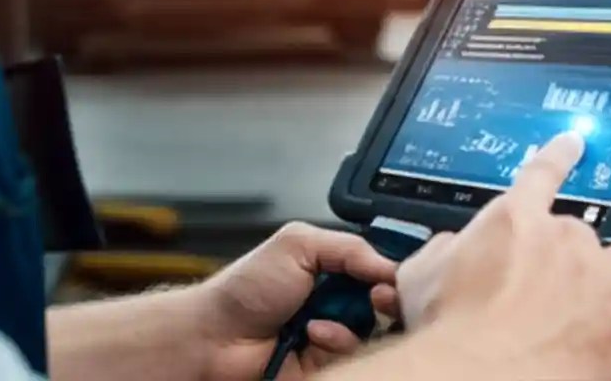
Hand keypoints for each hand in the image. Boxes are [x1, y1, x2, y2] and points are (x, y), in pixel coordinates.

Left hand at [193, 222, 398, 379]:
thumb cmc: (246, 288)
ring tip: (324, 320)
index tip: (396, 276)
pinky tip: (312, 337)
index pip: (379, 268)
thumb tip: (391, 265)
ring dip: (354, 323)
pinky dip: (336, 344)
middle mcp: (336, 301)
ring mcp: (333, 334)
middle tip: (378, 298)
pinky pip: (353, 357)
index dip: (393, 273)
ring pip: (374, 332)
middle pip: (385, 302)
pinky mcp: (327, 366)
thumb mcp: (297, 245)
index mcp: (331, 268)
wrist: (214, 336)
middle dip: (385, 299)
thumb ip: (348, 247)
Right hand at [394, 133, 610, 380]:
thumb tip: (450, 247)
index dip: (560, 155)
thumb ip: (440, 251)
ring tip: (592, 298)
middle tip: (545, 285)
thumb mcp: (421, 276)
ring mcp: (601, 276)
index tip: (574, 143)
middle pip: (580, 230)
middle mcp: (564, 237)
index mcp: (514, 220)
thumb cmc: (449, 330)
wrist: (481, 374)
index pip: (543, 172)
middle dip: (566, 255)